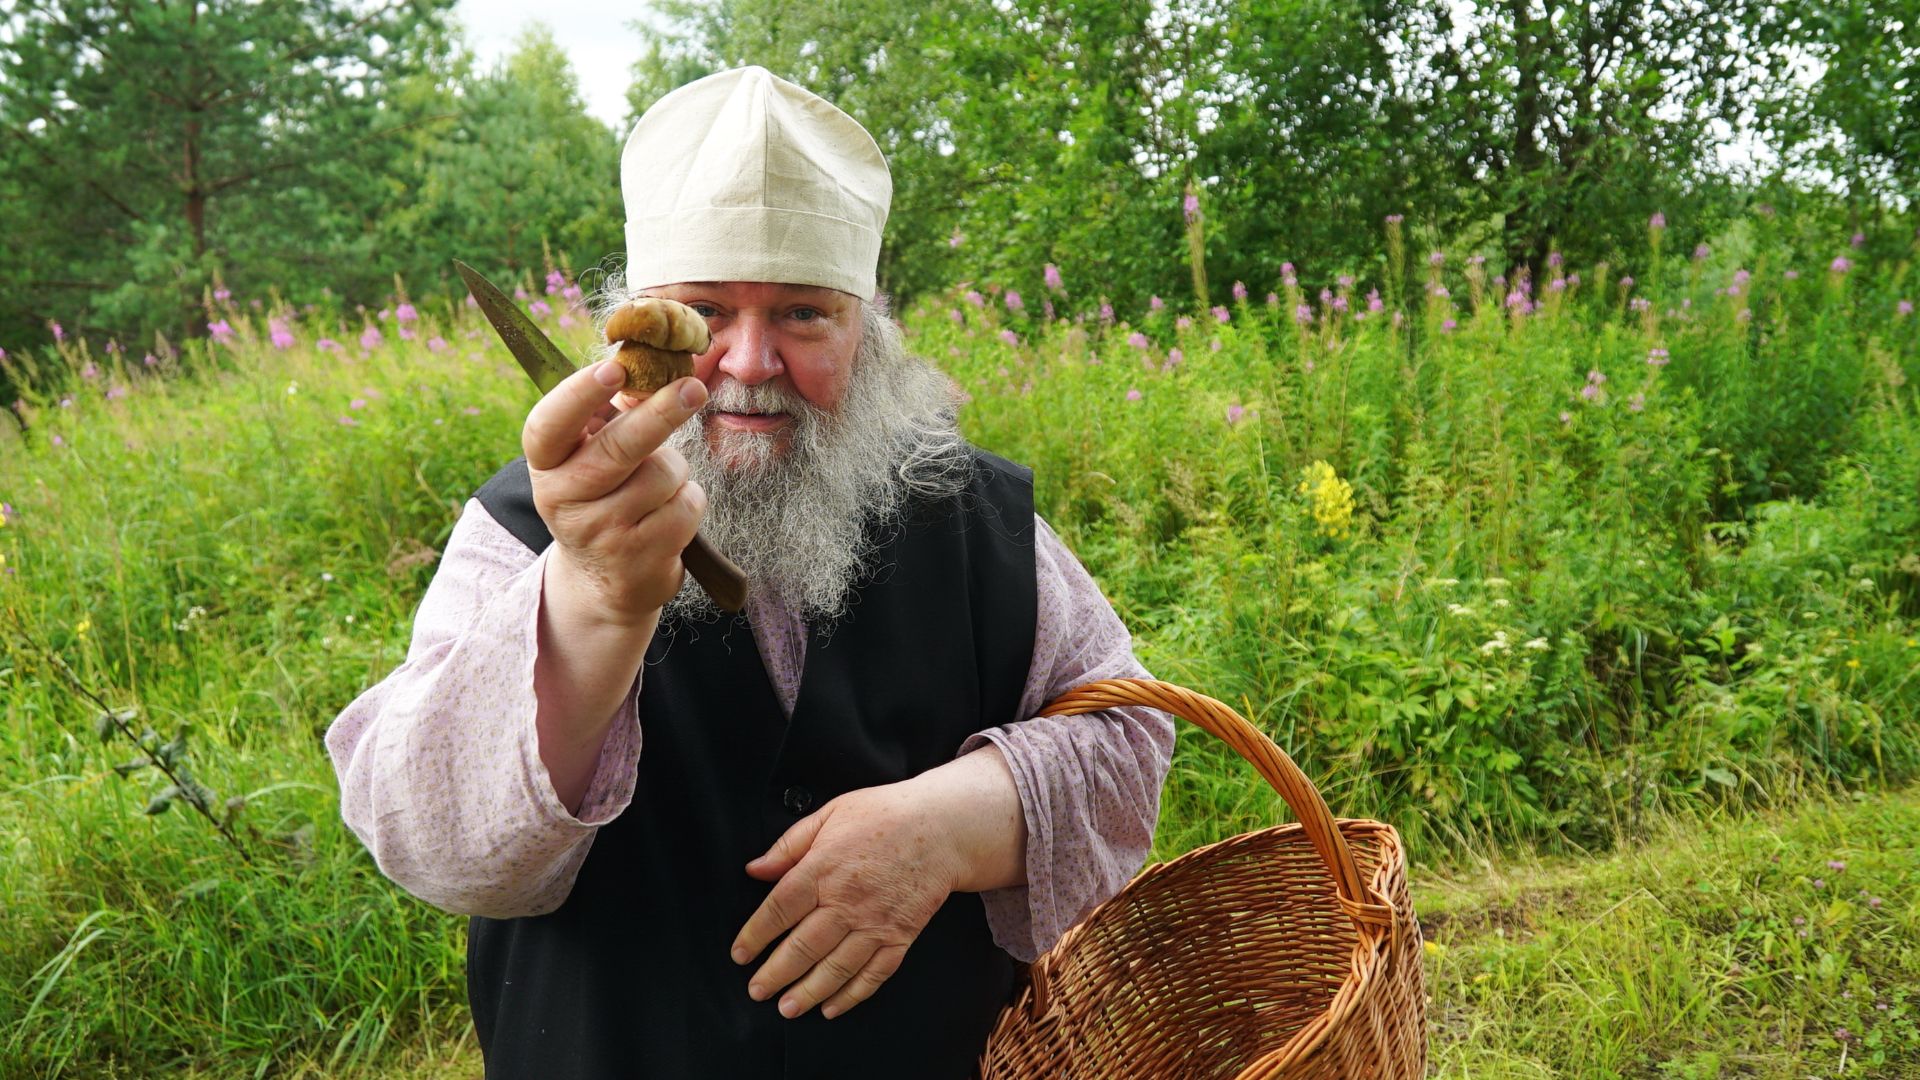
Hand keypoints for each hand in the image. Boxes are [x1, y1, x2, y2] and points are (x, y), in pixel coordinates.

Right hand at [521, 360, 708, 626]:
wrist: (604, 579)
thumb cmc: (602, 495)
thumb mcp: (588, 456)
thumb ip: (609, 418)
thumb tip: (651, 375)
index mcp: (545, 463)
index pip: (550, 424)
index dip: (579, 394)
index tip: (615, 369)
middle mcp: (562, 500)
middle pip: (617, 448)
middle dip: (661, 413)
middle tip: (692, 389)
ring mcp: (600, 533)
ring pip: (662, 474)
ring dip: (675, 468)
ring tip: (659, 483)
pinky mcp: (639, 559)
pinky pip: (685, 506)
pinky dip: (689, 499)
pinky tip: (669, 511)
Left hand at [730, 780, 971, 1020]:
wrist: (943, 827)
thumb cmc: (885, 815)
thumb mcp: (830, 814)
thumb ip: (788, 845)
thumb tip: (755, 869)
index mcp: (824, 868)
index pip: (779, 909)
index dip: (755, 936)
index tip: (740, 955)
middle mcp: (847, 900)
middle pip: (802, 947)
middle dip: (775, 974)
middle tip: (757, 991)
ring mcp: (876, 922)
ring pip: (835, 968)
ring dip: (808, 992)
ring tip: (787, 1009)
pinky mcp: (901, 936)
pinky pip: (874, 974)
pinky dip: (851, 995)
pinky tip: (832, 1007)